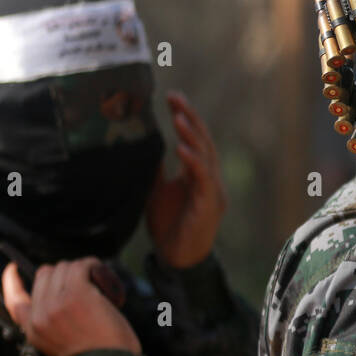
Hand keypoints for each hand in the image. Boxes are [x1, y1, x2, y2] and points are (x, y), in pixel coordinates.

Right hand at [2, 259, 140, 355]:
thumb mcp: (60, 347)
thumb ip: (51, 326)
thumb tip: (58, 300)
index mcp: (33, 331)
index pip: (13, 300)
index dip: (11, 282)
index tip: (12, 269)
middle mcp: (40, 315)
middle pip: (45, 274)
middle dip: (65, 275)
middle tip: (86, 289)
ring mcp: (57, 302)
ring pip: (66, 267)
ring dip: (84, 272)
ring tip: (100, 290)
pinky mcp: (77, 293)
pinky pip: (83, 266)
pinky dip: (95, 267)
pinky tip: (104, 280)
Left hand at [146, 91, 227, 268]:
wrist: (177, 258)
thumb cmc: (169, 225)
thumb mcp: (157, 190)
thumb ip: (156, 169)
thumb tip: (143, 144)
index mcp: (198, 173)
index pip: (194, 138)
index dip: (186, 117)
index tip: (172, 97)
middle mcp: (209, 178)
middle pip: (203, 141)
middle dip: (190, 118)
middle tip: (175, 98)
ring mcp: (212, 190)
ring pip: (206, 156)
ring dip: (192, 136)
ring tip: (178, 117)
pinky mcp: (209, 204)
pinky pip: (203, 178)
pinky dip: (193, 162)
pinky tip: (181, 149)